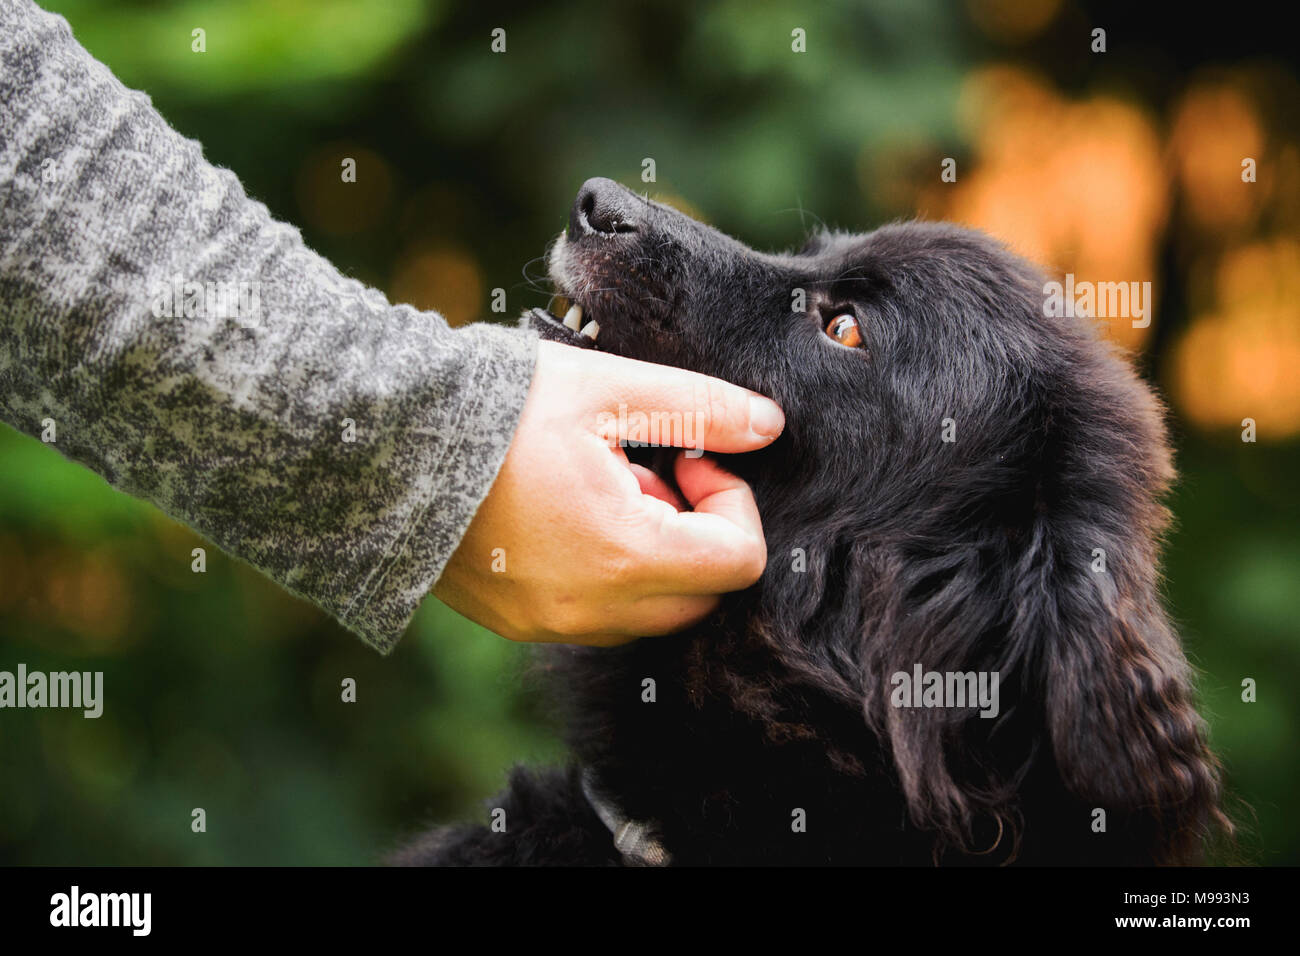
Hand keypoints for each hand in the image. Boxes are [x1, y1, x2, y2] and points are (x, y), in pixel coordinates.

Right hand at [433, 340, 784, 644]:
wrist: (382, 441)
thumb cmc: (494, 407)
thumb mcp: (608, 390)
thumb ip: (700, 407)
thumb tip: (768, 426)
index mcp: (623, 554)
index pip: (738, 560)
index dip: (732, 502)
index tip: (692, 459)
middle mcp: (590, 608)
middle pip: (699, 597)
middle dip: (695, 533)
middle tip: (649, 472)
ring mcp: (549, 622)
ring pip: (646, 611)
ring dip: (651, 554)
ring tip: (602, 487)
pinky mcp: (516, 621)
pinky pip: (594, 615)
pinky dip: (606, 574)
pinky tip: (566, 514)